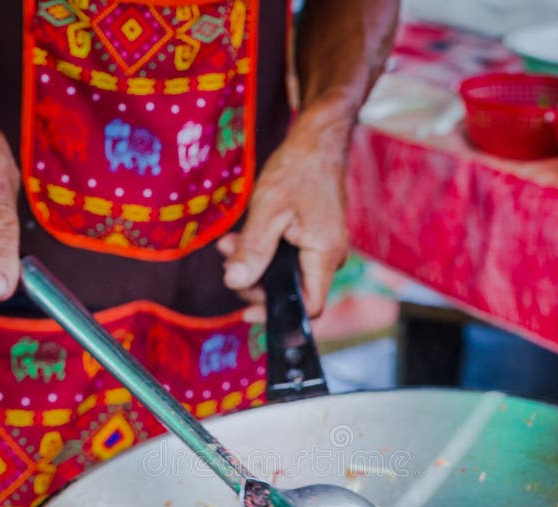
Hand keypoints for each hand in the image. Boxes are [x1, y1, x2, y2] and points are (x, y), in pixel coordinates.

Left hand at [217, 104, 349, 320]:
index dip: (276, 313)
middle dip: (255, 283)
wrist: (318, 141)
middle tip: (227, 264)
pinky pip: (289, 259)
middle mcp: (330, 258)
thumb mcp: (268, 210)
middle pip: (292, 293)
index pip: (309, 307)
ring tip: (229, 245)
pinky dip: (264, 253)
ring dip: (255, 265)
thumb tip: (235, 283)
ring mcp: (324, 250)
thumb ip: (252, 250)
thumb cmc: (299, 169)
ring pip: (286, 275)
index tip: (246, 311)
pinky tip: (242, 239)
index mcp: (325, 255)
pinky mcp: (316, 241)